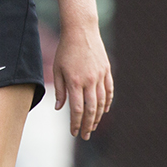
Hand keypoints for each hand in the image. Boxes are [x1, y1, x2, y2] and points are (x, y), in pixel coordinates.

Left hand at [52, 22, 113, 138]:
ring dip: (98, 116)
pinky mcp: (107, 70)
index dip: (76, 123)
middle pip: (91, 109)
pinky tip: (104, 110)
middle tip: (85, 136)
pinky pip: (109, 90)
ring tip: (93, 125)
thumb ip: (59, 90)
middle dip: (88, 125)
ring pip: (102, 102)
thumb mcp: (57, 69)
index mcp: (75, 82)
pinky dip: (107, 102)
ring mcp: (100, 76)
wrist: (81, 30)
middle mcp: (89, 81)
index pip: (77, 109)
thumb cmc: (65, 50)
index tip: (74, 133)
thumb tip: (59, 108)